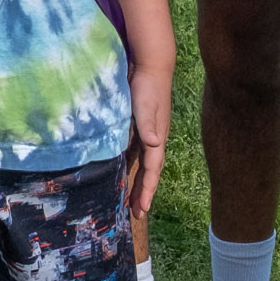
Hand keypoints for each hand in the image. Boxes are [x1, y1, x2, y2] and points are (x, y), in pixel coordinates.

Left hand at [125, 64, 171, 218]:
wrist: (152, 65)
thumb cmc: (148, 85)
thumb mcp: (146, 105)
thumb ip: (148, 124)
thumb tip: (154, 143)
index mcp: (156, 138)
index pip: (152, 170)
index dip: (147, 190)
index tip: (141, 210)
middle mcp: (154, 140)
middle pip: (149, 173)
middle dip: (143, 193)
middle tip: (136, 214)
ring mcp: (148, 134)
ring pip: (142, 165)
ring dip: (137, 182)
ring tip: (130, 201)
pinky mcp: (140, 126)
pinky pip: (135, 153)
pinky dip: (131, 166)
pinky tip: (122, 171)